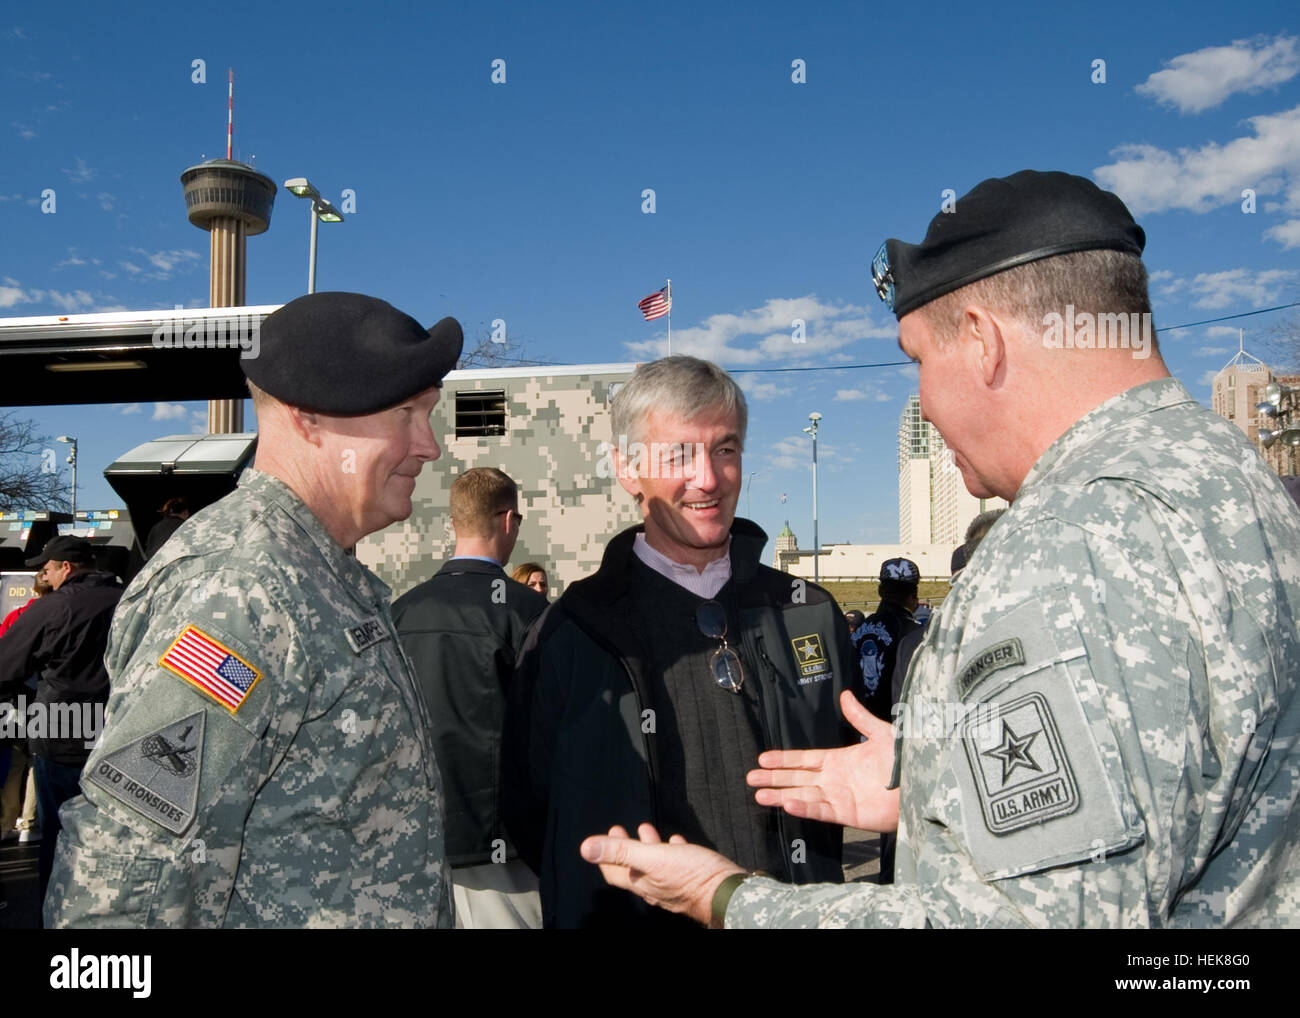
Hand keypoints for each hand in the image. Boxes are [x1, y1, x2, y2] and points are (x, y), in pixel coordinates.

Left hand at [580, 823, 745, 925]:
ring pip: (654, 865)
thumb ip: (620, 852)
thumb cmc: (691, 875)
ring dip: (647, 847)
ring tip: (646, 830)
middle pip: (632, 868)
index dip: (605, 856)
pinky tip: (677, 841)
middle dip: (625, 847)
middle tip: (620, 828)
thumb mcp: (652, 858)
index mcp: (641, 883)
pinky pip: (677, 865)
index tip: (606, 834)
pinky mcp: (691, 881)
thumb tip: (586, 848)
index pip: (614, 872)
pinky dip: (671, 851)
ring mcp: (673, 885)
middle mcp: (655, 887)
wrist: (727, 891)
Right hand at [747, 689, 899, 831]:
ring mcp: (839, 798)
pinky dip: (805, 807)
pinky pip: (822, 810)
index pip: (804, 759)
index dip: (784, 759)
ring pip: (803, 795)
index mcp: (839, 760)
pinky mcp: (848, 814)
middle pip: (797, 778)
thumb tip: (845, 695)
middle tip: (750, 778)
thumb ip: (859, 717)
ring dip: (781, 795)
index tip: (763, 758)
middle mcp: (834, 780)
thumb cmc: (905, 760)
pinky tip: (787, 803)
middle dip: (774, 778)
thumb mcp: (881, 733)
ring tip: (759, 794)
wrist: (922, 784)